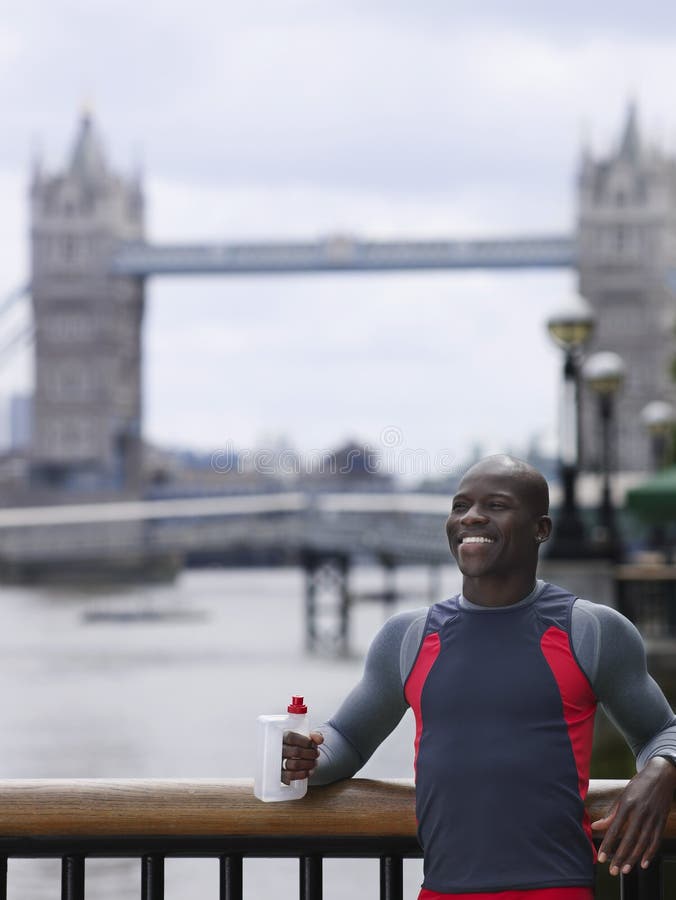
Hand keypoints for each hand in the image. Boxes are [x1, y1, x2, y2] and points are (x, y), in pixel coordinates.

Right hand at [281, 730, 322, 784]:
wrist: (292, 757)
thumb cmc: (299, 745)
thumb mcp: (305, 737)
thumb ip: (314, 736)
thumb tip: (320, 739)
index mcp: (281, 737)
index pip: (291, 737)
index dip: (305, 742)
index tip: (313, 745)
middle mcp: (277, 749)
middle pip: (295, 752)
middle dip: (310, 754)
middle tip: (316, 754)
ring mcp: (277, 762)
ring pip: (294, 764)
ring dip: (308, 764)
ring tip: (314, 763)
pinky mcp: (279, 774)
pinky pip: (290, 776)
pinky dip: (302, 774)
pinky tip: (309, 771)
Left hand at [592, 756, 675, 875]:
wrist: (661, 775)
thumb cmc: (638, 785)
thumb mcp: (623, 795)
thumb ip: (611, 813)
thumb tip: (597, 826)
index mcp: (627, 804)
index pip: (615, 828)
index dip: (608, 844)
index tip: (601, 857)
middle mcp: (640, 812)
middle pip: (629, 839)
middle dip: (620, 856)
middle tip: (613, 870)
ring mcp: (652, 817)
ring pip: (642, 843)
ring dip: (633, 859)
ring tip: (625, 870)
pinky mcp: (661, 821)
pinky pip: (656, 841)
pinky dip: (650, 854)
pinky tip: (643, 863)